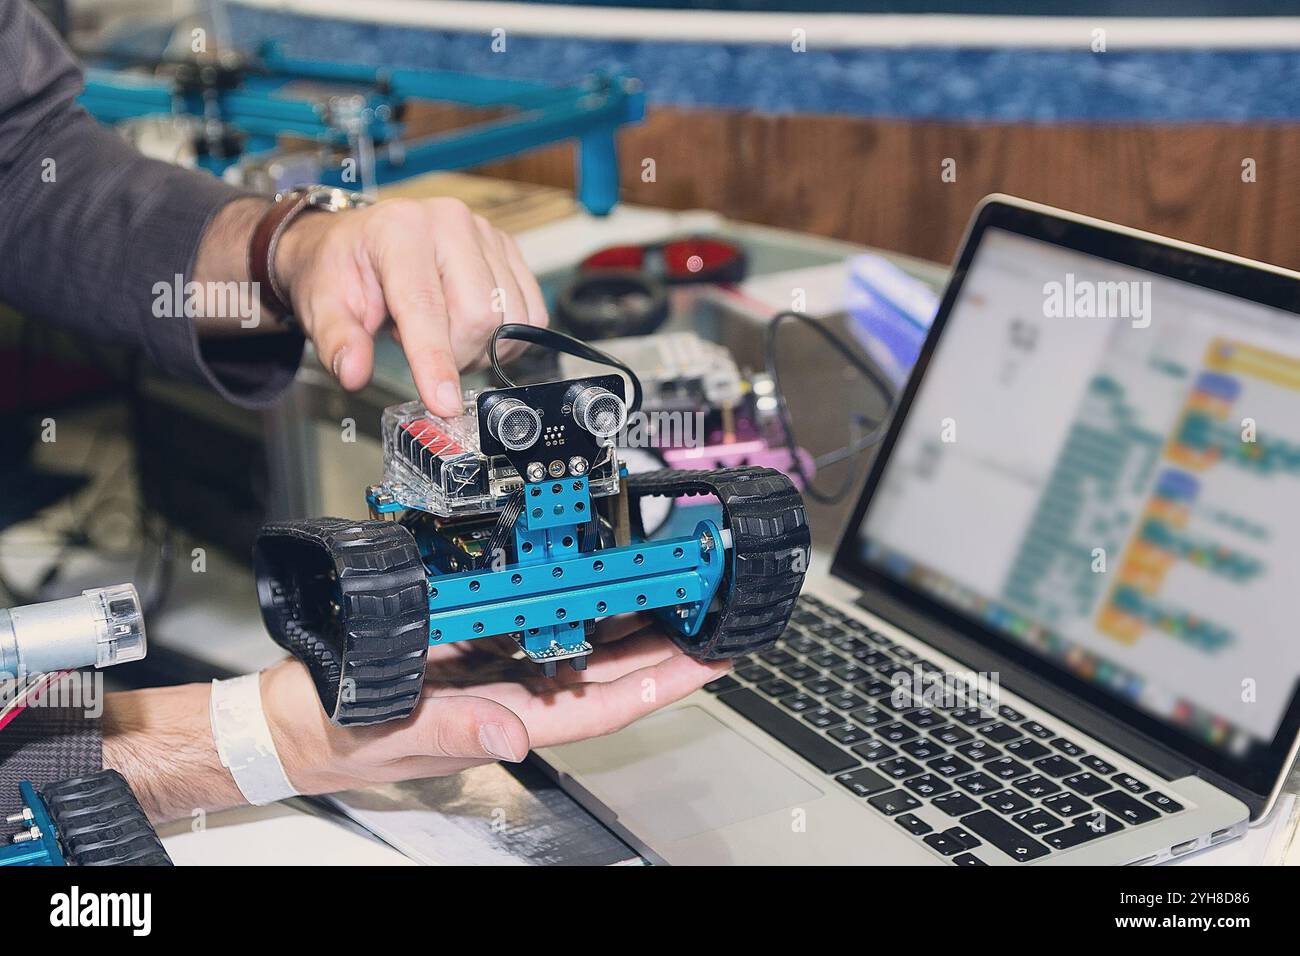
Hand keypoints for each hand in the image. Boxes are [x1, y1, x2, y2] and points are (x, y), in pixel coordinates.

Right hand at [261, 616, 728, 795]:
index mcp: (504, 720)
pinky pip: (536, 624)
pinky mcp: (472, 644)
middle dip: (665, 651)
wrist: (291, 717)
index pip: (601, 707)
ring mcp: (495, 669)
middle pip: (606, 677)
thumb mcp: (394, 732)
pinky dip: (572, 607)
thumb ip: (455, 731)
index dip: (660, 685)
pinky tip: (599, 588)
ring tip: (677, 596)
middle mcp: (511, 695)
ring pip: (580, 650)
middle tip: (713, 618)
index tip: (707, 663)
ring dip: (631, 628)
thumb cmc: (341, 733)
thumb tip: (512, 734)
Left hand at [274, 197, 547, 416]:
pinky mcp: (508, 249)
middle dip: (455, 355)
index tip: (445, 405)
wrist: (359, 241)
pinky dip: (507, 338)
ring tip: (445, 337)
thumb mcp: (323, 305)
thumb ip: (338, 340)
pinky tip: (472, 330)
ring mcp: (485, 233)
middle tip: (424, 355)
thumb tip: (354, 373)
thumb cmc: (344, 270)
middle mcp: (450, 222)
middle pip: (480, 315)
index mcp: (400, 230)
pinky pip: (531, 311)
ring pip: (511, 318)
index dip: (436, 361)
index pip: (426, 306)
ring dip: (481, 348)